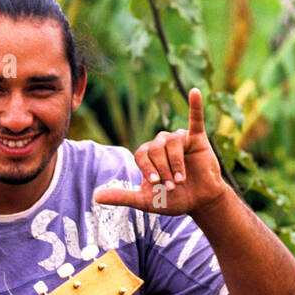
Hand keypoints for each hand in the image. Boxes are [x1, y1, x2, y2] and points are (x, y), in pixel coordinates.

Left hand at [91, 88, 228, 218]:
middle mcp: (161, 143)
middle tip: (171, 187)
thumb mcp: (144, 200)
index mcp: (147, 154)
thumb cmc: (171, 200)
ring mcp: (179, 139)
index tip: (155, 183)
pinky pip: (195, 119)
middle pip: (156, 149)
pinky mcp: (196, 138)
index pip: (141, 154)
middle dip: (163, 170)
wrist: (199, 202)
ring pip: (173, 141)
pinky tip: (194, 92)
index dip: (147, 168)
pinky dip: (195, 105)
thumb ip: (122, 196)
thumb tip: (96, 197)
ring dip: (176, 163)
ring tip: (180, 180)